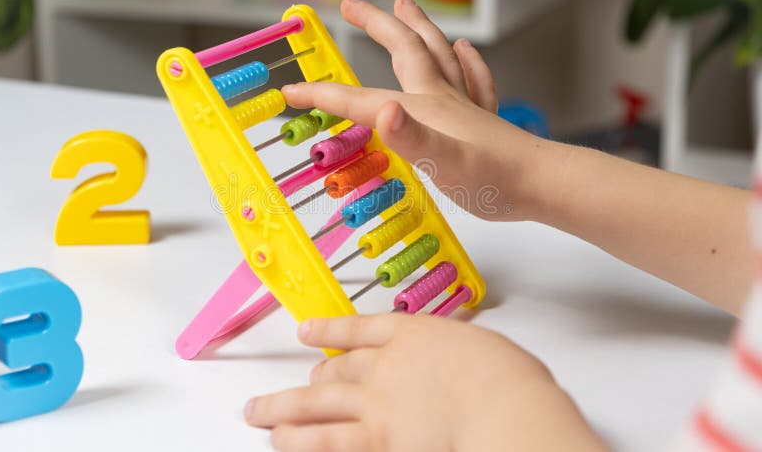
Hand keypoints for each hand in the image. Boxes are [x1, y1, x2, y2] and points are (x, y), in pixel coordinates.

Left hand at [244, 314, 605, 451]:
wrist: (505, 408)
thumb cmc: (508, 379)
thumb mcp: (481, 348)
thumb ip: (455, 354)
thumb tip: (455, 362)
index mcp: (413, 335)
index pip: (360, 328)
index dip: (329, 329)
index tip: (308, 329)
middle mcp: (386, 366)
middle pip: (336, 369)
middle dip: (311, 377)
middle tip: (296, 383)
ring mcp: (377, 405)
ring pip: (317, 405)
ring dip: (284, 410)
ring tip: (260, 414)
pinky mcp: (378, 441)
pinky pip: (330, 442)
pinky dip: (303, 442)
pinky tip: (284, 442)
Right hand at [282, 0, 545, 221]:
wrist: (542, 183)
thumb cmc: (493, 179)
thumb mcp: (443, 162)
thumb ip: (409, 138)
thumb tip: (380, 110)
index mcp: (421, 107)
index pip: (358, 99)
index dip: (322, 96)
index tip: (289, 91)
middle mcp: (440, 97)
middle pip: (404, 49)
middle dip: (375, 25)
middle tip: (352, 5)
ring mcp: (463, 105)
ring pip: (437, 55)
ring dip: (418, 28)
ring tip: (406, 5)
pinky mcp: (481, 120)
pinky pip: (472, 80)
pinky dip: (465, 62)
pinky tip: (463, 52)